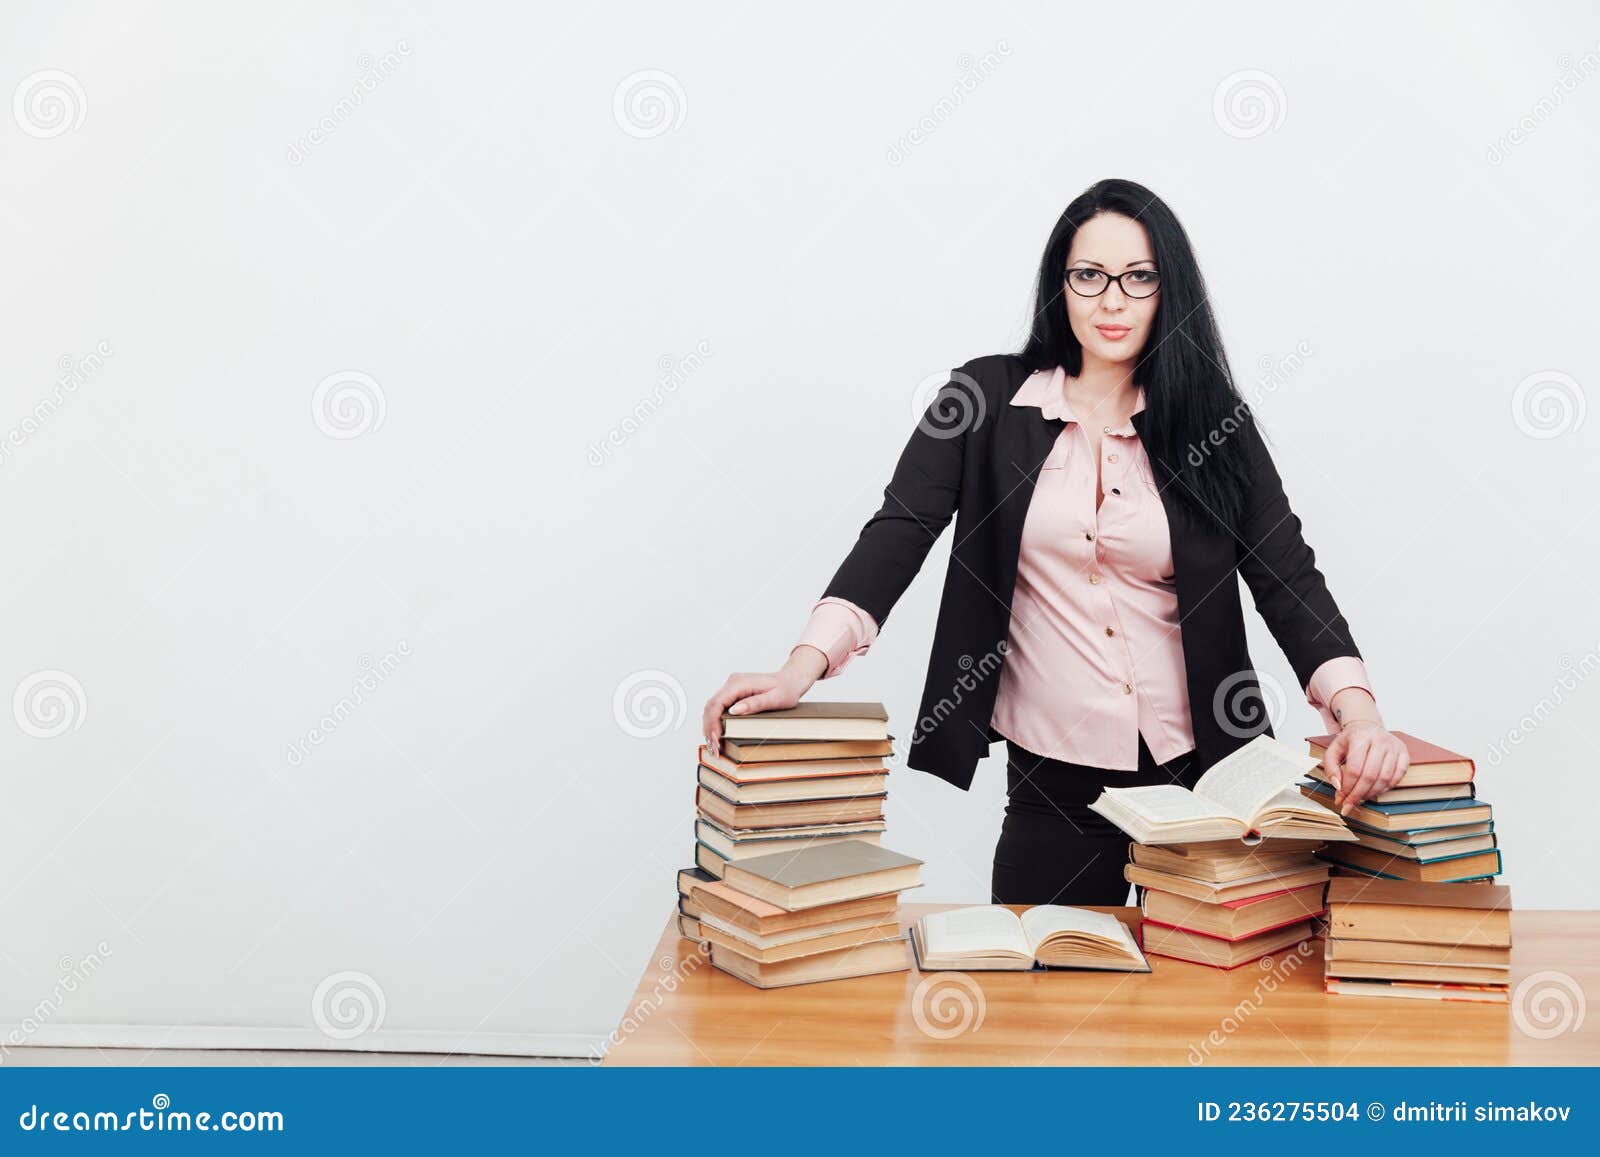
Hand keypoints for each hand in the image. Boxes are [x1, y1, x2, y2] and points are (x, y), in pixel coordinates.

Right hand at [701, 655, 818, 756]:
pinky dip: (715, 723)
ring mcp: (731, 688)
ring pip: (712, 708)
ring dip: (710, 727)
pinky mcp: (733, 694)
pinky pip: (719, 709)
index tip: (715, 740)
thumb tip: (734, 711)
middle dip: (709, 729)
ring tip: (714, 747)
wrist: (790, 681)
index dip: (713, 723)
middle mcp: (732, 683)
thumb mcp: (775, 699)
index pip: (717, 703)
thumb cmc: (786, 690)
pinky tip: (718, 737)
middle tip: (714, 749)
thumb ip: (755, 704)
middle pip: (711, 707)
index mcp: (739, 683)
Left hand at [1324, 720, 1410, 813]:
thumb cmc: (1350, 741)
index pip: (1354, 769)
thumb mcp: (1333, 749)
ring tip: (1360, 797)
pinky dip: (1386, 788)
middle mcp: (1380, 740)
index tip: (1341, 799)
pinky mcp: (1404, 753)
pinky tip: (1375, 791)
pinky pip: (1398, 777)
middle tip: (1350, 804)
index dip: (1347, 788)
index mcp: (1360, 737)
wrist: (1367, 726)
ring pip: (1384, 778)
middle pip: (1370, 776)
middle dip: (1358, 794)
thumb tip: (1339, 788)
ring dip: (1371, 793)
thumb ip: (1330, 767)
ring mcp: (1394, 747)